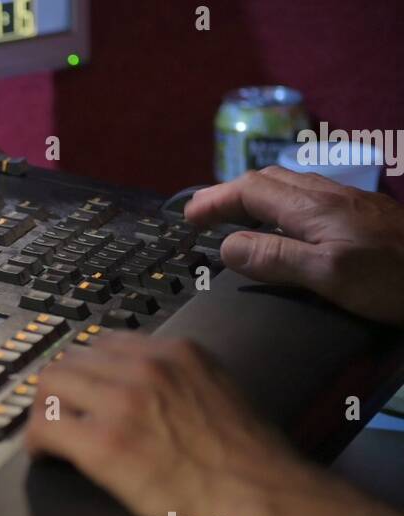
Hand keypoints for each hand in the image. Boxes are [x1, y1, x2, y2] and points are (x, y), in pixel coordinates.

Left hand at [24, 332, 403, 515]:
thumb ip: (183, 382)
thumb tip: (153, 394)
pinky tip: (45, 454)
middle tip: (58, 410)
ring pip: (52, 383)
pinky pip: (45, 425)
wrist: (271, 499)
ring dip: (45, 407)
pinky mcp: (106, 441)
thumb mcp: (221, 395)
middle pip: (73, 357)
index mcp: (178, 354)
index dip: (88, 368)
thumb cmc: (256, 463)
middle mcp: (148, 367)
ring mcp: (123, 401)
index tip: (82, 385)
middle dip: (63, 385)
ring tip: (50, 431)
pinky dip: (37, 439)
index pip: (107, 343)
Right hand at [185, 166, 403, 324]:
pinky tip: (287, 225)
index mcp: (313, 207)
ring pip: (290, 187)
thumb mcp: (327, 274)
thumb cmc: (395, 279)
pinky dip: (280, 206)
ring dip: (255, 197)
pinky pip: (309, 199)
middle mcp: (329, 196)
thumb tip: (228, 247)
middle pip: (267, 180)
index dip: (214, 201)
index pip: (249, 190)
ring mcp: (349, 204)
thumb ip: (274, 258)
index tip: (188, 217)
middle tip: (204, 215)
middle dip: (229, 194)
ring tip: (236, 217)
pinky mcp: (365, 216)